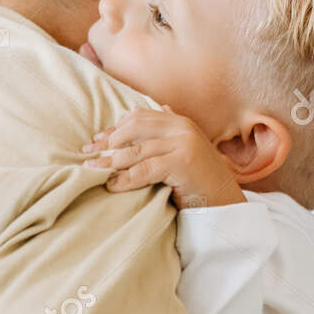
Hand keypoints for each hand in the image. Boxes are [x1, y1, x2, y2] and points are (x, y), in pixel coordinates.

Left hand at [81, 107, 244, 208]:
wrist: (224, 202)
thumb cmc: (199, 180)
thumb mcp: (182, 151)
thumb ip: (165, 134)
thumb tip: (147, 111)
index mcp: (179, 123)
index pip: (138, 117)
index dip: (113, 129)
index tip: (94, 143)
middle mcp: (181, 128)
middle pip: (134, 127)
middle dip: (108, 142)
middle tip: (89, 157)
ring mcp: (183, 144)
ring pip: (136, 150)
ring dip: (109, 162)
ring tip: (92, 171)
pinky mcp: (182, 163)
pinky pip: (144, 169)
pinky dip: (125, 179)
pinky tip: (112, 186)